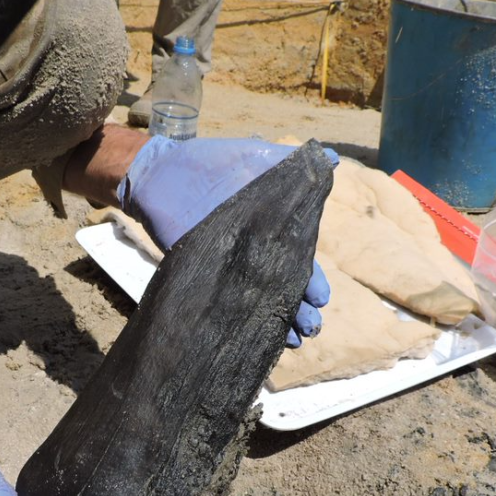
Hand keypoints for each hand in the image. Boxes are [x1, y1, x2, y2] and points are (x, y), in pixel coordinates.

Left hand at [116, 136, 337, 346]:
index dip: (313, 282)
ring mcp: (229, 267)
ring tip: (291, 339)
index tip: (321, 298)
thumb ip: (290, 163)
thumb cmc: (213, 162)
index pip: (299, 262)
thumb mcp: (256, 157)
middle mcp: (255, 255)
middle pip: (283, 289)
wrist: (163, 172)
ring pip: (258, 301)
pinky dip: (238, 319)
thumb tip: (331, 156)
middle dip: (299, 311)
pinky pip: (224, 302)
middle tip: (311, 326)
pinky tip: (251, 335)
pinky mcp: (203, 273)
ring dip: (276, 323)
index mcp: (272, 232)